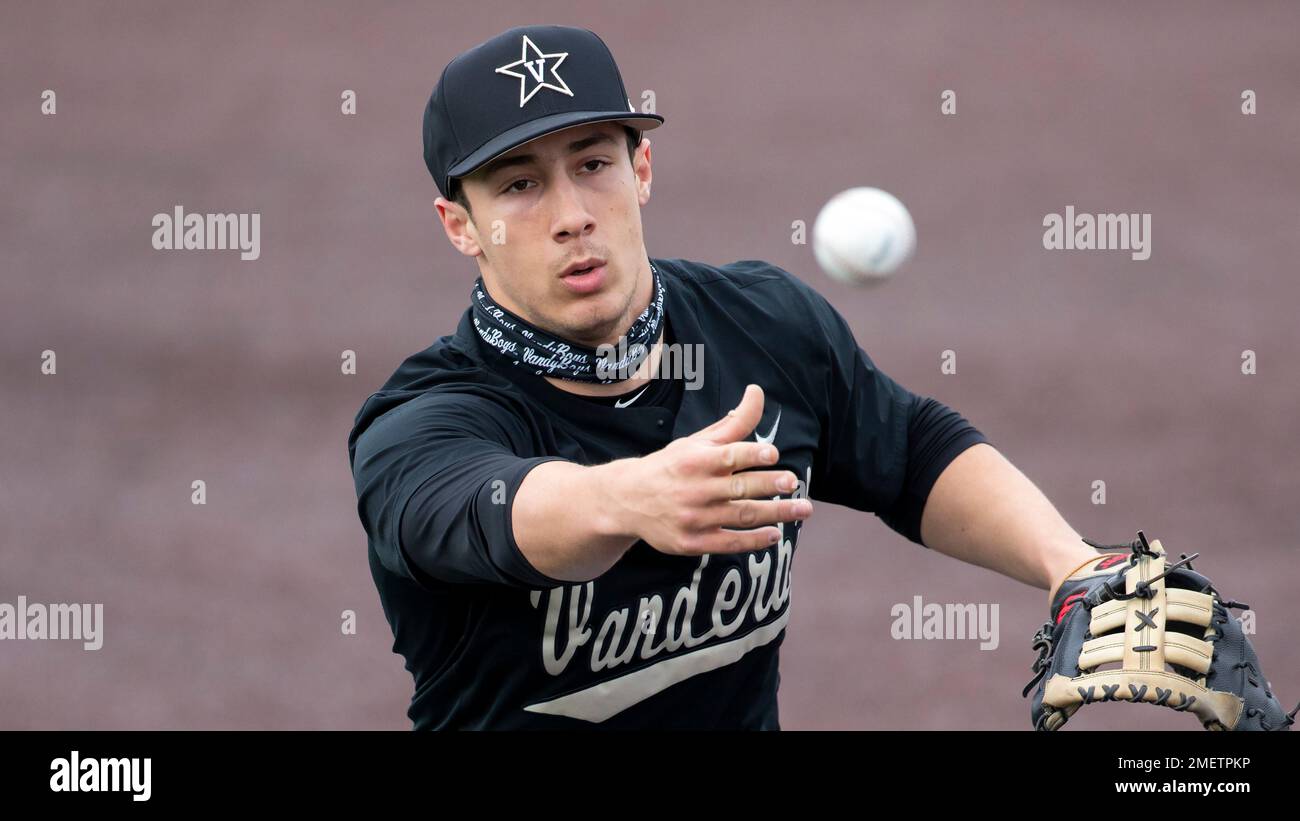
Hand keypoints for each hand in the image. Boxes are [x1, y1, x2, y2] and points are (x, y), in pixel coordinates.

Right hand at [602, 384, 811, 554]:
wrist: (628, 500)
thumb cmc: (671, 466)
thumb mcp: (696, 442)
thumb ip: (733, 423)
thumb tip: (758, 392)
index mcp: (696, 460)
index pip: (729, 456)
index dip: (752, 455)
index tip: (773, 455)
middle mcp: (695, 489)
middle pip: (740, 488)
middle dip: (770, 485)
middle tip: (794, 484)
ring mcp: (693, 518)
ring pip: (741, 516)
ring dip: (776, 514)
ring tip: (803, 509)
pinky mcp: (692, 542)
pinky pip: (729, 542)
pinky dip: (754, 540)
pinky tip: (775, 534)